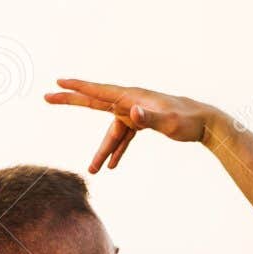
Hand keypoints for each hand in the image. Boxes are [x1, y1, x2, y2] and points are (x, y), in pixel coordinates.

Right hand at [43, 79, 216, 172]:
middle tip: (47, 97)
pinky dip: (118, 150)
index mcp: (131, 97)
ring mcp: (135, 113)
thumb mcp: (169, 122)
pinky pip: (124, 138)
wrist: (205, 123)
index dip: (77, 87)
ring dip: (102, 151)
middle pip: (95, 102)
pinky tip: (113, 166)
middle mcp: (130, 102)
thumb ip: (149, 118)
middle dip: (72, 101)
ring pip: (111, 132)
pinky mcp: (143, 123)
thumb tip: (131, 113)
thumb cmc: (188, 121)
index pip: (98, 91)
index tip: (58, 82)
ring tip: (92, 171)